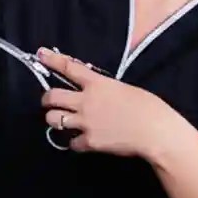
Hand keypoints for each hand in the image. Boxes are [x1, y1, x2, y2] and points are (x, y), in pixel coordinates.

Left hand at [35, 48, 186, 158]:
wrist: (156, 132)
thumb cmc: (148, 108)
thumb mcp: (124, 88)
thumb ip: (103, 89)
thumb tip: (93, 92)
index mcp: (97, 84)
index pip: (68, 68)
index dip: (52, 60)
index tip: (41, 54)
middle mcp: (86, 102)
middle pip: (51, 97)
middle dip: (47, 99)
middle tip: (50, 101)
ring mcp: (85, 123)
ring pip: (53, 119)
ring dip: (55, 119)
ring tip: (62, 120)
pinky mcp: (89, 142)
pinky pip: (71, 143)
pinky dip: (75, 142)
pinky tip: (82, 140)